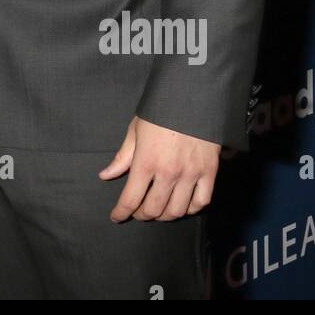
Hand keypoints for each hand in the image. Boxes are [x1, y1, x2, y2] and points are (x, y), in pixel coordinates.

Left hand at [98, 116, 218, 221]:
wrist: (192, 97)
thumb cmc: (160, 112)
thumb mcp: (135, 130)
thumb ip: (122, 157)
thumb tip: (105, 175)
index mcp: (146, 161)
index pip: (130, 199)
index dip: (121, 212)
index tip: (116, 217)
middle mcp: (168, 173)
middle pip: (153, 209)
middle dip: (142, 215)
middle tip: (137, 211)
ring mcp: (190, 174)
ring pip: (176, 210)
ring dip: (164, 216)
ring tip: (158, 210)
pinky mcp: (209, 172)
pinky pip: (201, 202)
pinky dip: (190, 209)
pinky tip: (182, 205)